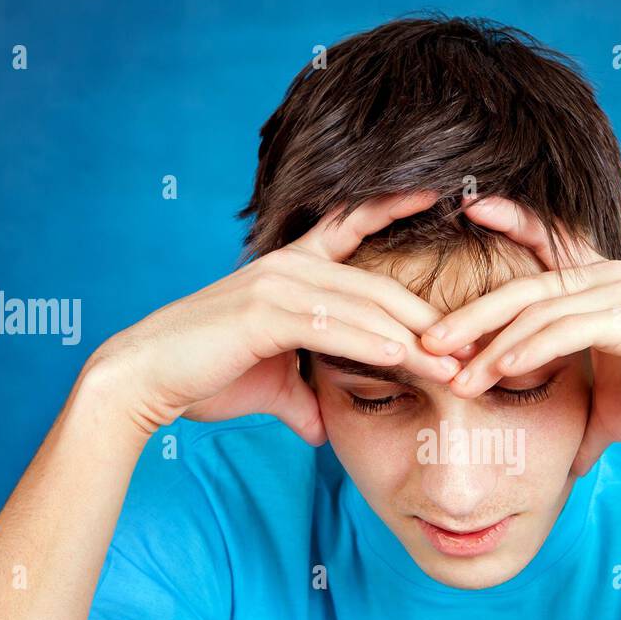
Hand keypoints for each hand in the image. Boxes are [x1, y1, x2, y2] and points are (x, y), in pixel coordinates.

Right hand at [88, 192, 460, 440]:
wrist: (146, 379)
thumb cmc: (204, 375)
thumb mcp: (269, 385)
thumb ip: (304, 396)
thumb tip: (325, 428)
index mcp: (293, 269)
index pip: (354, 227)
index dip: (396, 206)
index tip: (441, 191)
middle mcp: (290, 267)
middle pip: (379, 287)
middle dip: (429, 320)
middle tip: (474, 347)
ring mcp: (277, 285)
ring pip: (364, 308)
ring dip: (413, 341)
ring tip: (454, 367)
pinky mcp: (263, 313)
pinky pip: (331, 325)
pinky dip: (371, 342)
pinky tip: (405, 357)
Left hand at [419, 197, 620, 473]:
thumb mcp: (611, 411)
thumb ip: (578, 418)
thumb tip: (561, 457)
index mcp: (601, 287)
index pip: (541, 252)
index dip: (503, 228)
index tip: (458, 228)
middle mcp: (609, 278)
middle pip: (522, 287)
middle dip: (470, 314)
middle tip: (427, 342)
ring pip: (537, 308)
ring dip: (490, 342)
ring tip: (452, 371)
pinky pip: (567, 328)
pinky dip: (529, 348)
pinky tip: (498, 370)